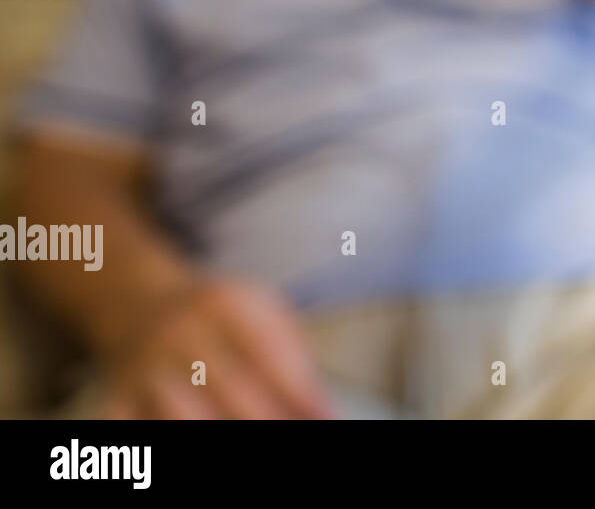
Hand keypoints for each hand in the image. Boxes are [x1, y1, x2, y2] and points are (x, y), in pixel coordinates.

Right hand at [99, 278, 333, 418]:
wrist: (140, 304)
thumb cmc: (221, 320)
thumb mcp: (261, 312)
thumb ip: (294, 356)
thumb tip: (323, 411)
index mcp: (221, 303)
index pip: (265, 349)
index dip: (297, 388)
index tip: (326, 416)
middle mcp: (178, 330)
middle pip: (229, 386)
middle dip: (266, 418)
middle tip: (295, 434)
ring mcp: (144, 366)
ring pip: (182, 414)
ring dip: (219, 430)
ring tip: (254, 441)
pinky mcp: (117, 398)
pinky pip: (136, 430)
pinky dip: (161, 442)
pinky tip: (196, 437)